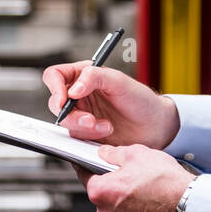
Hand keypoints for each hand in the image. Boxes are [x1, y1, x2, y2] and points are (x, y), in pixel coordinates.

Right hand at [42, 61, 180, 149]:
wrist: (156, 127)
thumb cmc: (142, 100)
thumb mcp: (119, 81)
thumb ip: (94, 77)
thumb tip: (73, 89)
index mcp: (84, 76)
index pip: (55, 76)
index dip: (55, 87)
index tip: (65, 99)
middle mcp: (80, 94)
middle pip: (56, 102)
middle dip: (71, 114)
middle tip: (88, 119)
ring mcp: (82, 114)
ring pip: (65, 122)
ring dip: (84, 126)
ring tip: (105, 126)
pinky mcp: (86, 133)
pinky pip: (75, 136)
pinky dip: (89, 136)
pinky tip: (106, 131)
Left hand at [77, 145, 193, 211]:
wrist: (188, 205)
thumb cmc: (165, 182)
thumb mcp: (136, 154)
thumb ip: (113, 153)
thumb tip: (104, 153)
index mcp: (100, 192)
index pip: (84, 176)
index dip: (89, 167)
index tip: (89, 165)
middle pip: (101, 195)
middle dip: (112, 186)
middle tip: (130, 177)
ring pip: (113, 211)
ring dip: (122, 203)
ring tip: (142, 192)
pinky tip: (147, 205)